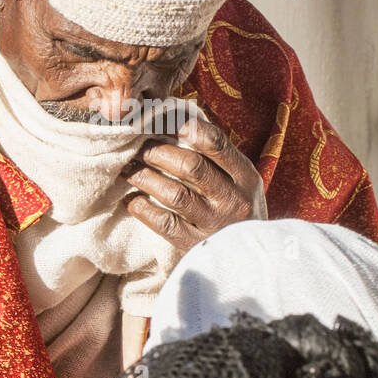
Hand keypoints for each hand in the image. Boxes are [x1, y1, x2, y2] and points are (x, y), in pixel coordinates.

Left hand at [124, 117, 261, 253]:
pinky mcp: (196, 246)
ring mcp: (215, 224)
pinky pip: (163, 224)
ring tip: (129, 169)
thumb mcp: (239, 180)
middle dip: (157, 152)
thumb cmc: (236, 209)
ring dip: (144, 177)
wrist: (249, 259)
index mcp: (245, 176)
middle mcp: (233, 199)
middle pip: (190, 166)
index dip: (182, 125)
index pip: (214, 141)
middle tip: (138, 148)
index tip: (158, 119)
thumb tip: (174, 117)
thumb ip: (215, 155)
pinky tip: (131, 199)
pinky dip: (142, 208)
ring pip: (173, 194)